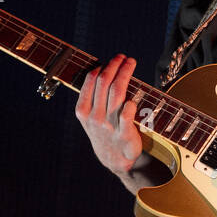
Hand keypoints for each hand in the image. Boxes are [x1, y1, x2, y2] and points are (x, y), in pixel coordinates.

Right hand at [75, 54, 143, 176]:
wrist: (115, 159)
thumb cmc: (104, 132)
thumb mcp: (90, 117)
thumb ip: (93, 97)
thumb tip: (101, 70)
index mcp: (83, 111)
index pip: (92, 80)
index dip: (103, 66)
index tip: (114, 59)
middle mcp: (94, 116)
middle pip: (105, 82)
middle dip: (115, 65)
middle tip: (123, 57)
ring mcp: (109, 125)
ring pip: (117, 91)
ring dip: (124, 73)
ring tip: (130, 63)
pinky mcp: (124, 134)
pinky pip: (127, 114)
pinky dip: (130, 105)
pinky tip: (133, 98)